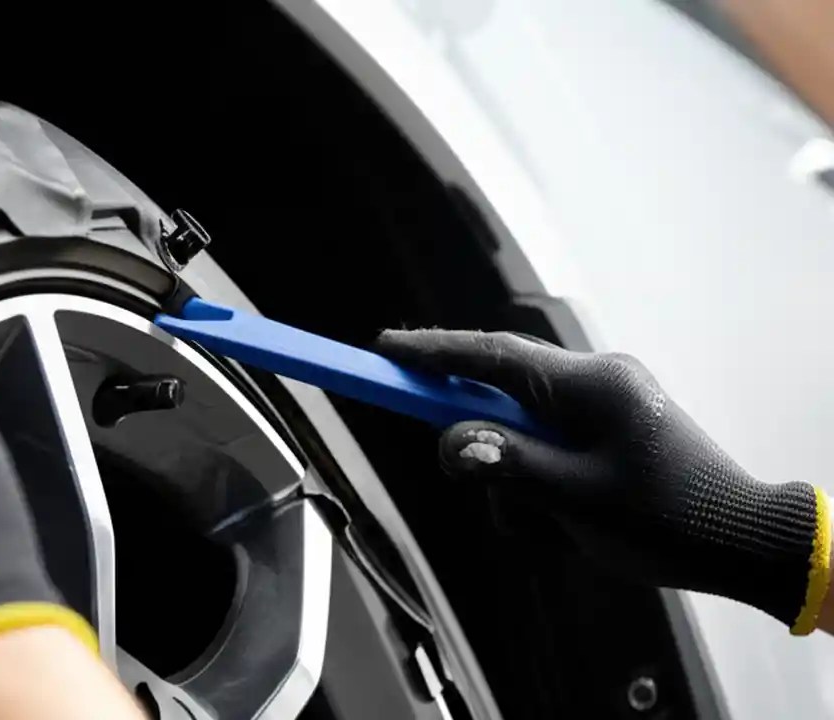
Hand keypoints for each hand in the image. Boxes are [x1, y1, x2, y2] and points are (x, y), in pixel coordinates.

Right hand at [374, 329, 829, 634]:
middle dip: (487, 452)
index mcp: (590, 385)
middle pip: (501, 399)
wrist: (743, 541)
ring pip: (519, 433)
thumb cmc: (670, 519)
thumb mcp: (579, 500)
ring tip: (557, 530)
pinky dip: (539, 490)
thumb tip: (452, 442)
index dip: (432, 352)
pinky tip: (568, 526)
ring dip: (518, 486)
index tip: (382, 348)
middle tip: (500, 494)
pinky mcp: (605, 431)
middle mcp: (594, 381)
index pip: (493, 356)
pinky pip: (545, 450)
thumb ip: (509, 466)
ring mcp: (602, 405)